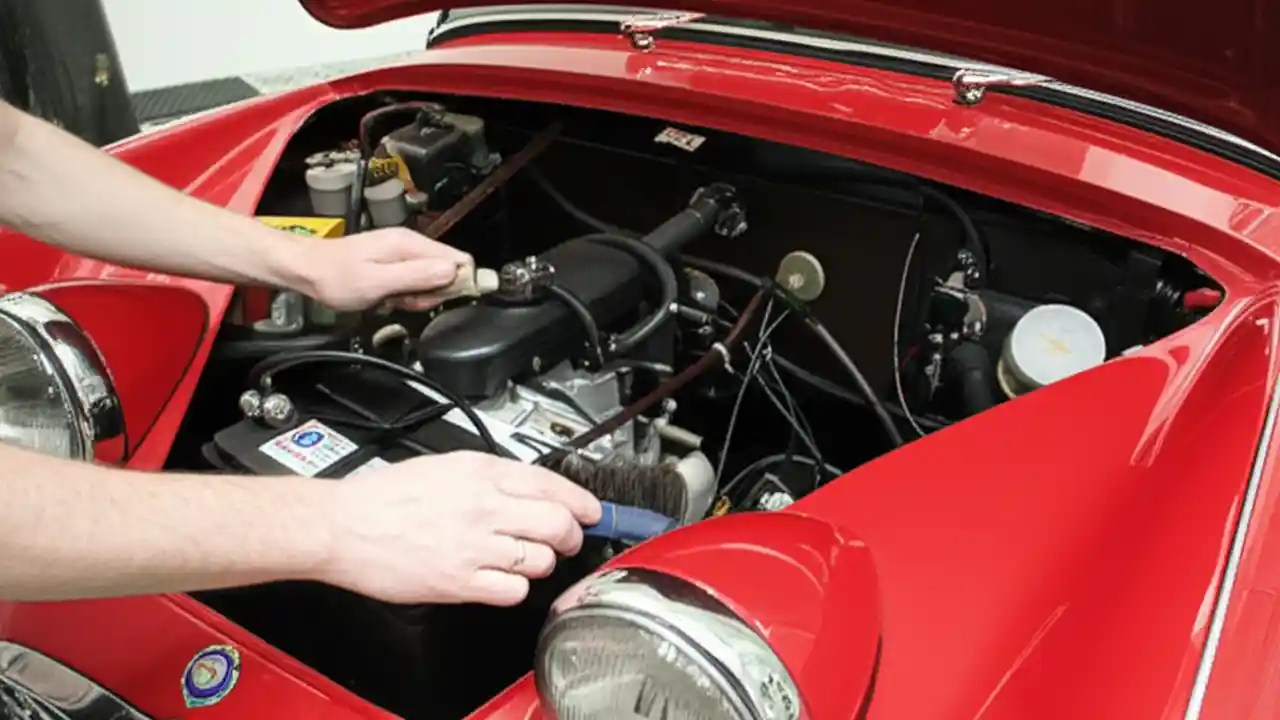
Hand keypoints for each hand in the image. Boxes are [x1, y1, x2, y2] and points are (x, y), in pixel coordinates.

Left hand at [301, 227, 470, 311]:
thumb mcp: (377, 282)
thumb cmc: (336, 277)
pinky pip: (416, 281)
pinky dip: (406, 294)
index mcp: (410, 244)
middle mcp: (411, 244)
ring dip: (417, 296)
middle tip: (405, 300)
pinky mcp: (396, 263)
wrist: (307, 270)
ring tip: (392, 298)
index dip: (456, 283)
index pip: (459, 259)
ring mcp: (403, 253)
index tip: (433, 298)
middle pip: (448, 271)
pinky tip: (388, 297)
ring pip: (433, 279)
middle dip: (433, 293)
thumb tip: (452, 271)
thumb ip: (416, 276)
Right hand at [316, 452, 602, 605]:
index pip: (552, 485)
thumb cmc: (384, 498)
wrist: (343, 526)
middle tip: (569, 539)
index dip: (582, 502)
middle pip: (558, 524)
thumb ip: (490, 476)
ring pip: (541, 559)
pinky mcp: (459, 581)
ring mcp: (473, 546)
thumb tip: (531, 488)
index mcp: (481, 472)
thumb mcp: (444, 465)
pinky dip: (516, 588)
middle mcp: (483, 506)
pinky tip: (502, 579)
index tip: (593, 511)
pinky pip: (513, 591)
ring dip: (543, 562)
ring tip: (528, 558)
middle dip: (573, 535)